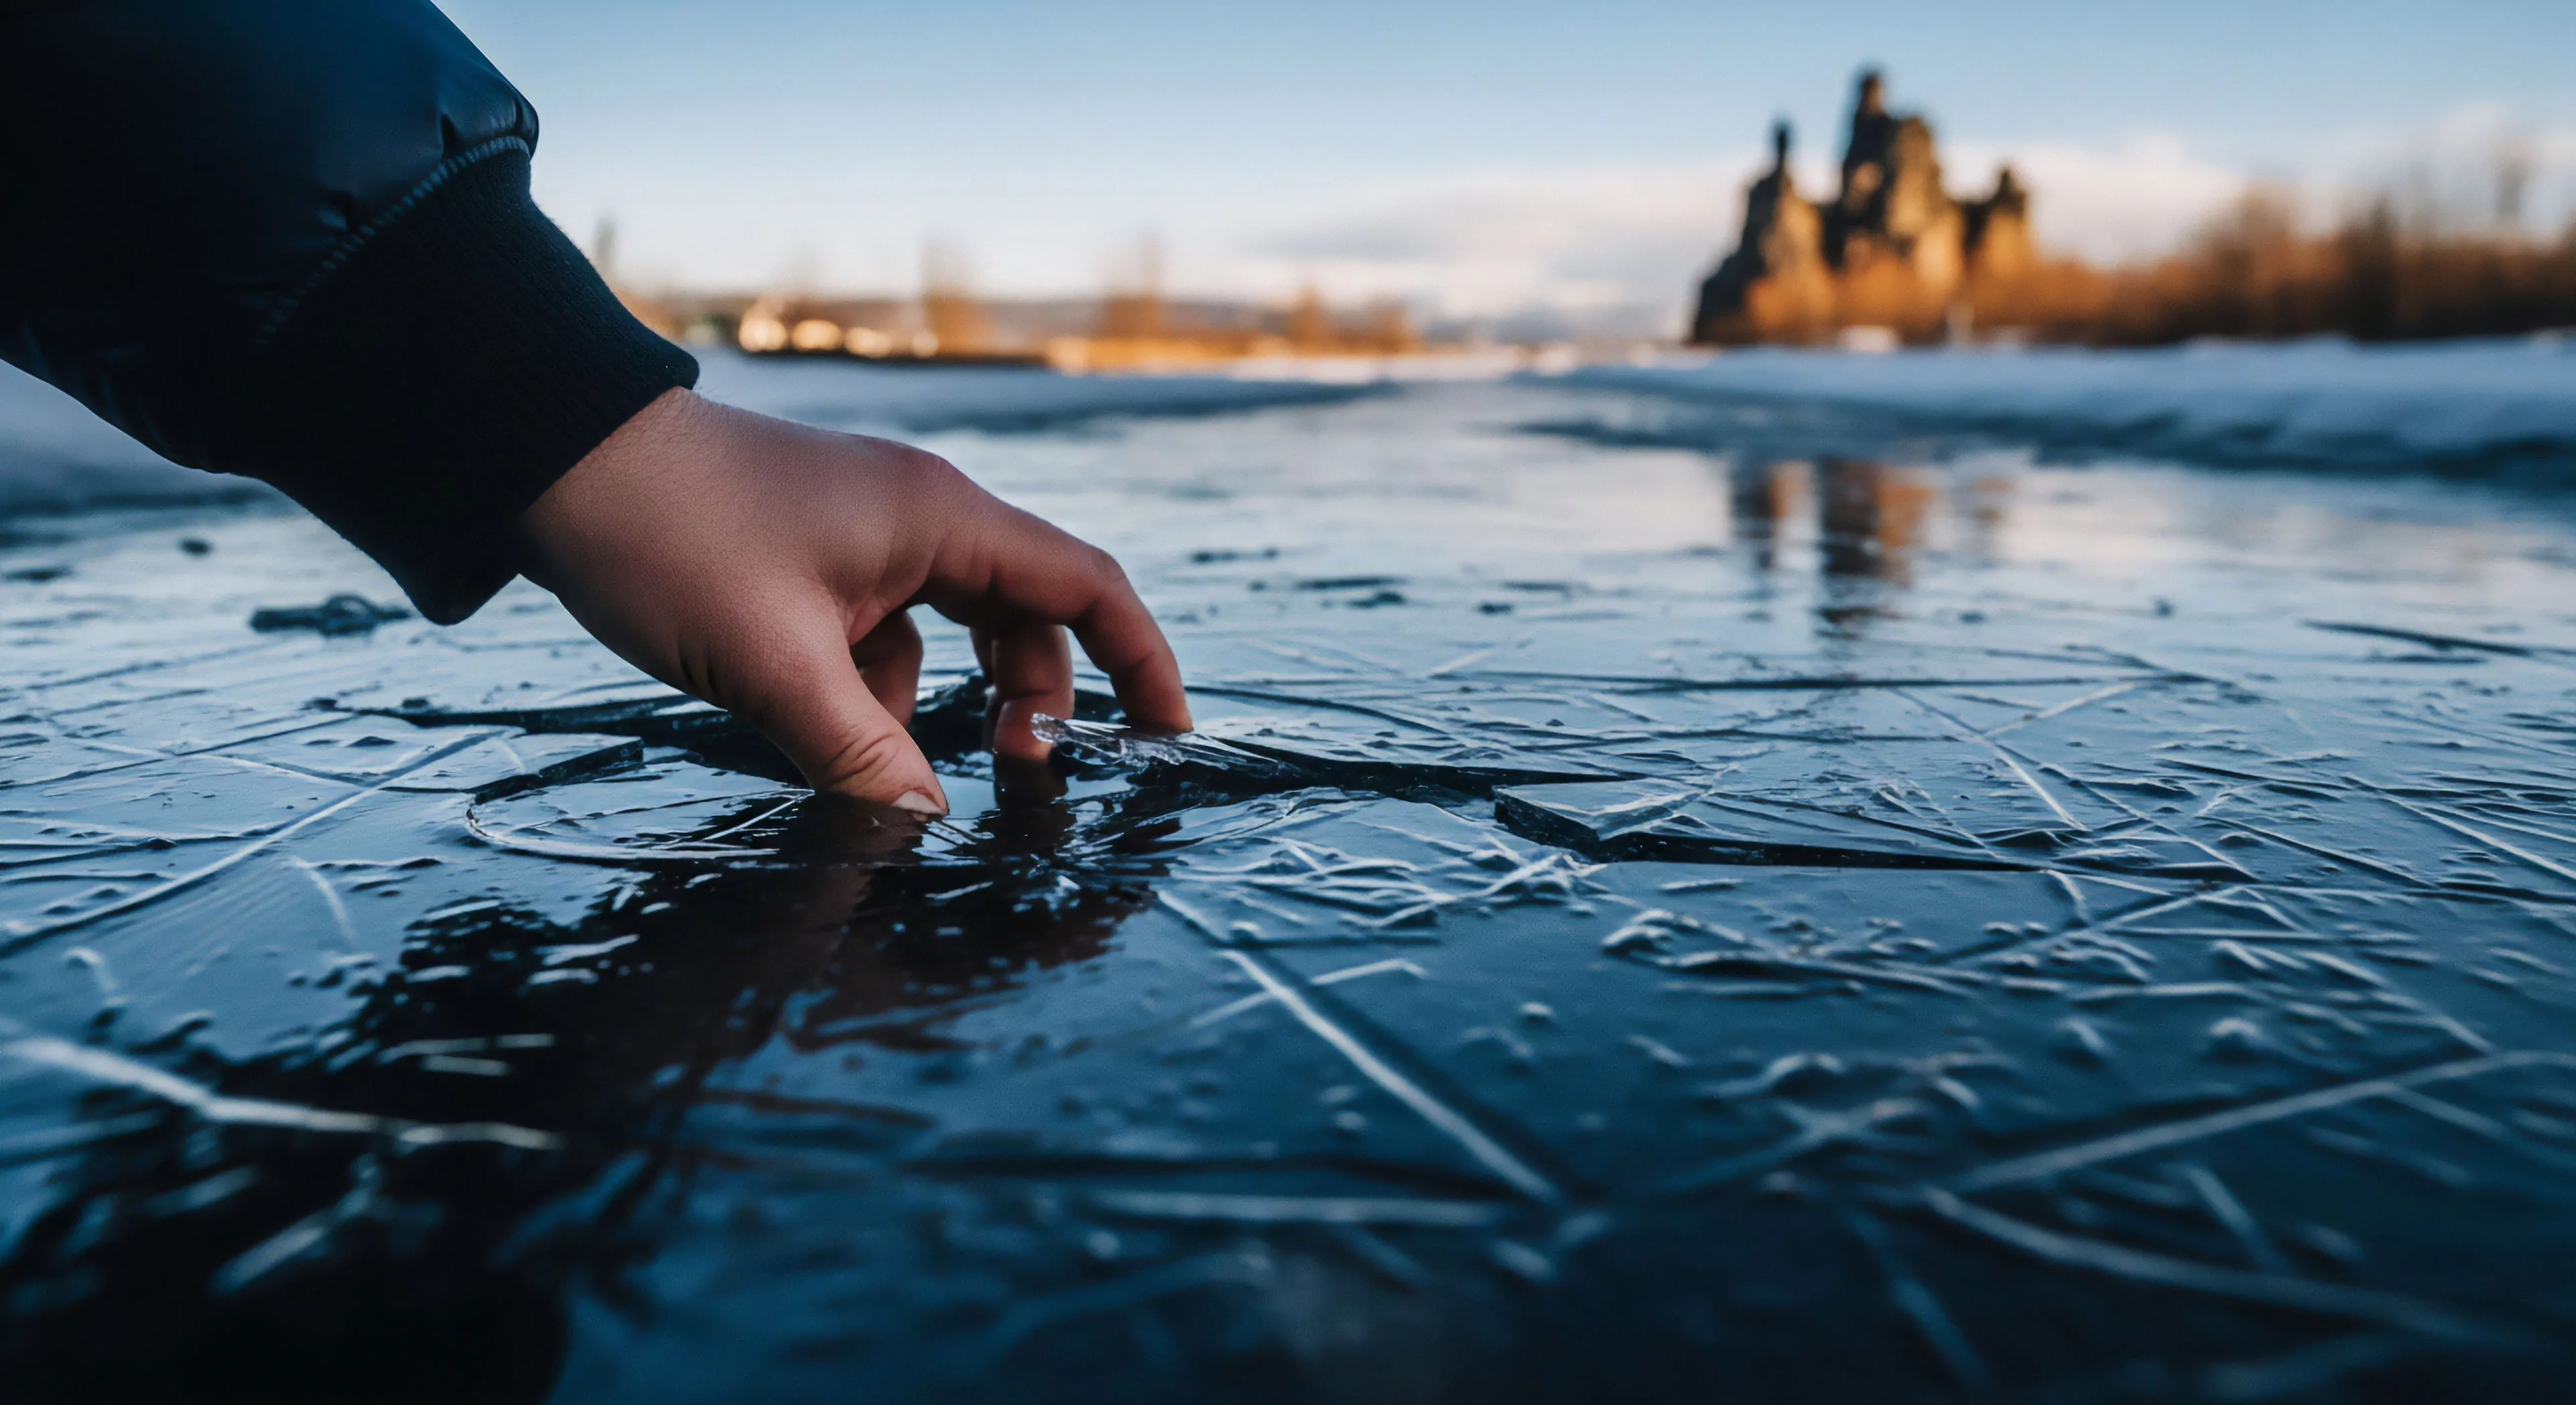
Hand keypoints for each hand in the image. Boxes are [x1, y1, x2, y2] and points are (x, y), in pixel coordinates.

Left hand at [511, 388, 1190, 813]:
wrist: (549, 456)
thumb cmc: (666, 536)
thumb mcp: (770, 664)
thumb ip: (857, 753)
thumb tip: (924, 828)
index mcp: (939, 517)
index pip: (1085, 585)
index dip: (1140, 660)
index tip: (1168, 735)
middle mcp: (919, 517)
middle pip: (1027, 615)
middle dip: (1036, 698)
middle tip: (1019, 775)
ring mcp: (864, 537)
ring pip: (949, 633)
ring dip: (942, 704)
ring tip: (908, 769)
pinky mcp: (811, 562)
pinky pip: (879, 637)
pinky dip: (872, 694)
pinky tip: (827, 734)